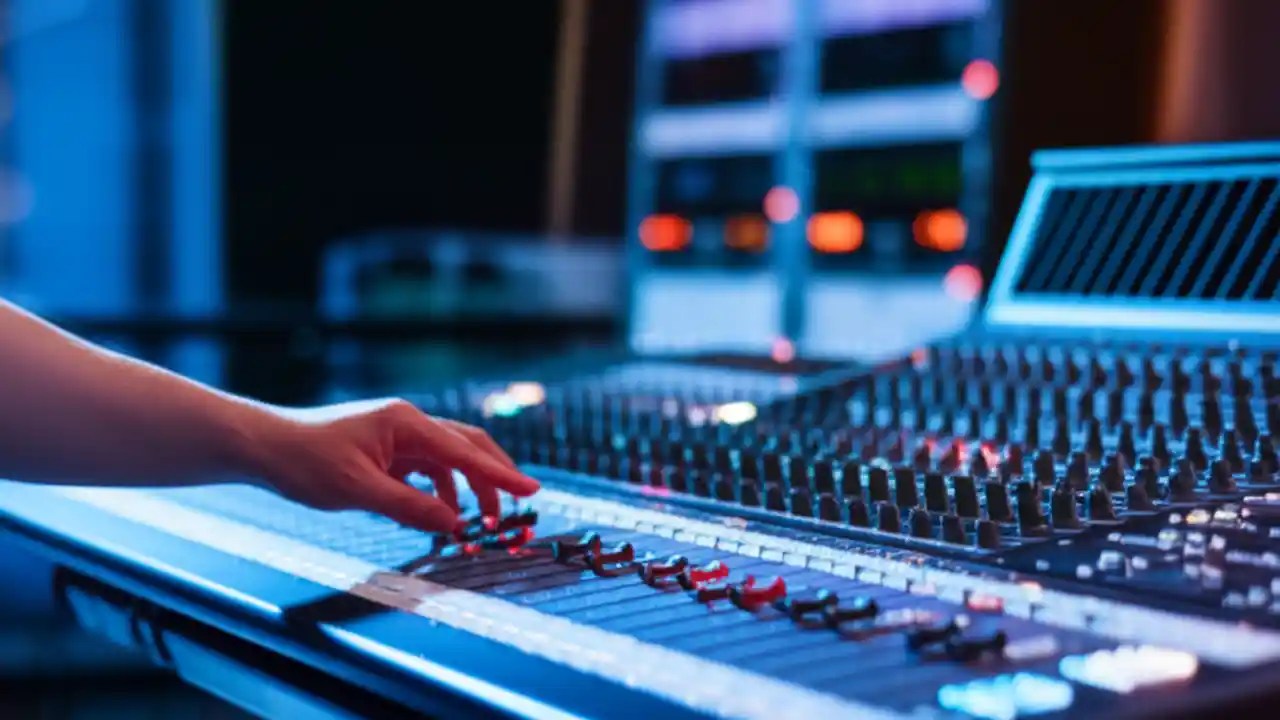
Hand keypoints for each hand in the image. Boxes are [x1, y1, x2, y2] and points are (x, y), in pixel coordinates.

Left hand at [245, 398, 538, 533]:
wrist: (263, 446)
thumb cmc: (305, 461)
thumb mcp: (359, 490)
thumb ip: (410, 507)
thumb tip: (454, 522)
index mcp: (406, 423)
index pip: (465, 450)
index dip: (500, 474)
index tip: (531, 490)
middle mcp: (406, 423)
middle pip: (465, 447)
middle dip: (491, 478)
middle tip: (511, 508)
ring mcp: (395, 435)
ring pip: (445, 460)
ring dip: (462, 488)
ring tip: (471, 521)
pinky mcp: (383, 449)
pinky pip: (423, 468)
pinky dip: (435, 490)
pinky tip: (433, 512)